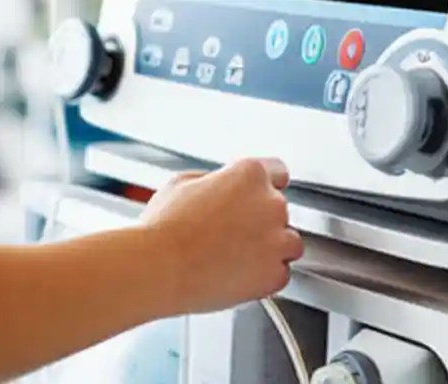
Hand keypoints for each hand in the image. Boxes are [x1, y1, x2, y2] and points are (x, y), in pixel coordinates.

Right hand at [141, 159, 302, 314]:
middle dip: (259, 219)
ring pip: (288, 242)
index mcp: (249, 175)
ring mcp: (276, 241)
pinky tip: (238, 272)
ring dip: (269, 246)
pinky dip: (265, 275)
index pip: (277, 172)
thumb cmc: (164, 228)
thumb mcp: (182, 183)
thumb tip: (219, 187)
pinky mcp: (274, 274)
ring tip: (235, 255)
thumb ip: (214, 181)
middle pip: (279, 209)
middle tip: (229, 231)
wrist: (159, 267)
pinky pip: (280, 273)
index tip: (256, 195)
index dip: (263, 184)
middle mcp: (270, 205)